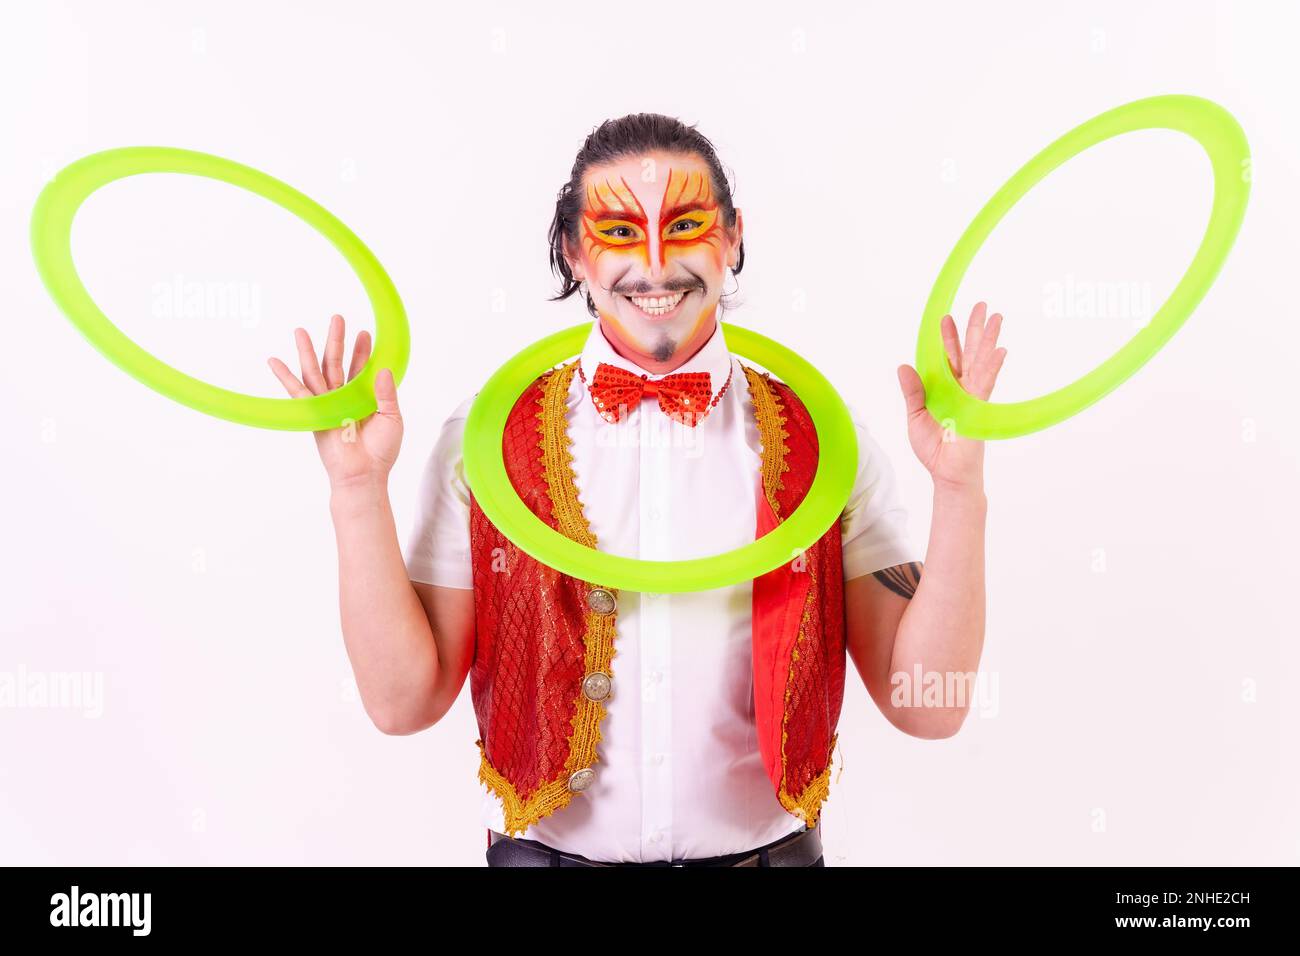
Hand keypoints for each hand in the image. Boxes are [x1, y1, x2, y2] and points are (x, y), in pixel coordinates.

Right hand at [267, 314, 402, 490]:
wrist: (364, 474)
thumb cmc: (381, 451)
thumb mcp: (392, 418)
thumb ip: (387, 394)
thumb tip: (383, 369)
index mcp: (364, 397)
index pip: (361, 368)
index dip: (362, 351)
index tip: (364, 332)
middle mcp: (344, 397)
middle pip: (337, 363)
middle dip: (336, 340)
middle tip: (337, 317)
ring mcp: (327, 404)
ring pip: (316, 372)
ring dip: (308, 351)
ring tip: (300, 330)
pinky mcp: (313, 413)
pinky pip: (298, 392)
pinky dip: (285, 376)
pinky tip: (274, 360)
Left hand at [897, 301, 1006, 490]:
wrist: (947, 474)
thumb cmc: (934, 450)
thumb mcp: (915, 417)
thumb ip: (912, 392)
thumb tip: (903, 366)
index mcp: (946, 389)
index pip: (947, 358)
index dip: (947, 338)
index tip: (945, 317)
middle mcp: (962, 389)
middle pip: (968, 353)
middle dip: (973, 329)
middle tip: (981, 305)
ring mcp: (973, 397)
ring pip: (981, 362)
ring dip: (988, 340)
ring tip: (996, 317)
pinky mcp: (979, 409)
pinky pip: (985, 384)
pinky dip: (992, 367)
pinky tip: (999, 350)